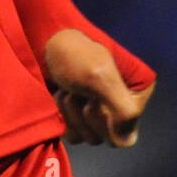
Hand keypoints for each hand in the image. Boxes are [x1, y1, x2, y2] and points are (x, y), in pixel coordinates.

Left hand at [44, 28, 154, 146]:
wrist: (40, 37)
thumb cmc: (71, 51)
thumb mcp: (102, 77)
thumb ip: (124, 111)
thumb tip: (124, 140)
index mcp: (136, 91)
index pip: (127, 133)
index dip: (105, 123)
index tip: (92, 101)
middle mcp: (121, 103)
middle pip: (106, 139)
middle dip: (85, 116)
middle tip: (75, 90)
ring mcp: (98, 107)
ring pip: (88, 137)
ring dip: (71, 113)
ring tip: (65, 88)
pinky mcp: (76, 111)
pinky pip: (73, 134)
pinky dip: (61, 116)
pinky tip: (56, 94)